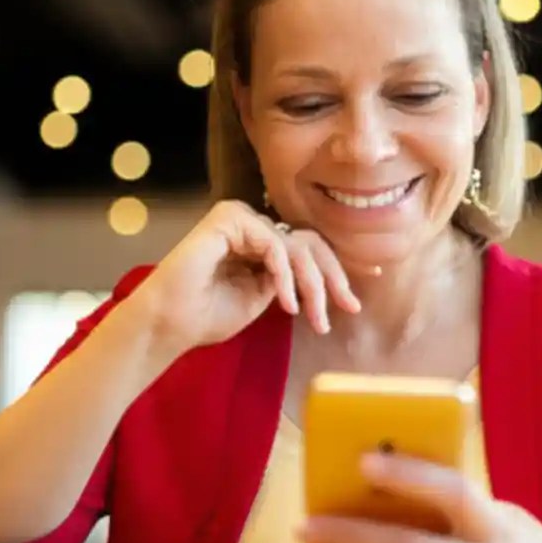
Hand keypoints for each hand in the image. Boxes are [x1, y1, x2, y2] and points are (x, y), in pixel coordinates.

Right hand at [128, 200, 360, 351]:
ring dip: (311, 285)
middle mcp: (252, 225)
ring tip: (313, 318)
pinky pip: (274, 245)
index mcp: (260, 242)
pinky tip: (286, 304)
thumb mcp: (263, 300)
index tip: (371, 278)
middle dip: (334, 278)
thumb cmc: (208, 316)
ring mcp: (240, 218)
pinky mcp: (228, 218)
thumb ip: (290, 282)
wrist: (170, 324)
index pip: (310, 247)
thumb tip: (324, 278)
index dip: (340, 264)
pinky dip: (285, 276)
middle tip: (348, 308)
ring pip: (297, 247)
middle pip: (311, 244)